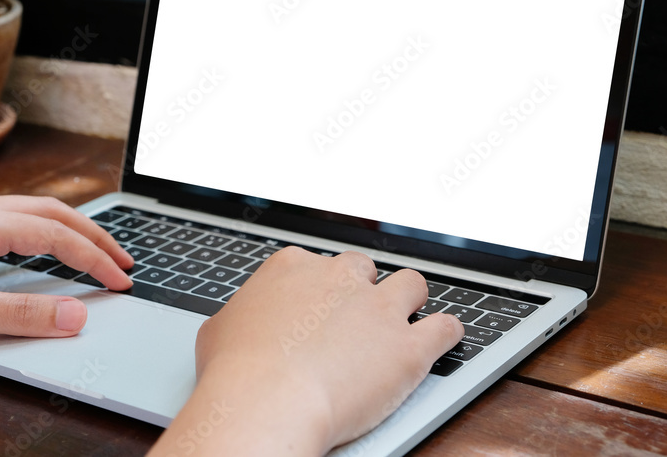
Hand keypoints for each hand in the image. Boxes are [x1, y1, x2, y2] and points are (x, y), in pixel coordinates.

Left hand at [0, 195, 132, 341]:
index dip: (94, 257)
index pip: (54, 233)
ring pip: (31, 209)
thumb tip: (76, 315)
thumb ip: (19, 314)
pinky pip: (11, 217)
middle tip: (124, 260)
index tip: (121, 279)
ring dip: (69, 228)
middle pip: (50, 210)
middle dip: (93, 234)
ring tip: (96, 250)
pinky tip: (43, 246)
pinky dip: (43, 230)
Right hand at [149, 247, 463, 455]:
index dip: (322, 289)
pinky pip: (446, 328)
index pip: (319, 264)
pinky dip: (447, 333)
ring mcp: (378, 309)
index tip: (322, 307)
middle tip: (357, 319)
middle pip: (364, 269)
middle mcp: (340, 278)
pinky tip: (444, 338)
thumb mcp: (219, 331)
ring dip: (409, 302)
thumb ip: (243, 316)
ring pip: (411, 285)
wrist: (266, 402)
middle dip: (363, 291)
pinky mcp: (409, 346)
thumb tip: (241, 324)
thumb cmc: (235, 373)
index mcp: (294, 267)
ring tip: (406, 321)